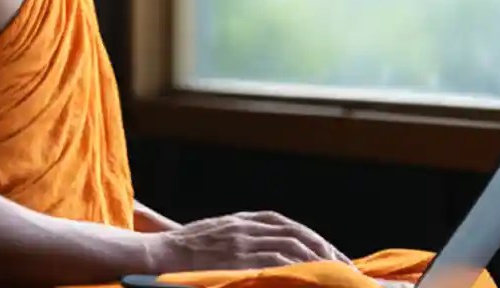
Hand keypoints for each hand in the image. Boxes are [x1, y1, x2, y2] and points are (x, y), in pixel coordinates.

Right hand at [145, 210, 354, 272]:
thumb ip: (237, 240)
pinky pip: (277, 262)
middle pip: (295, 234)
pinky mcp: (237, 259)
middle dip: (324, 249)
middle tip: (345, 268)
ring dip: (319, 260)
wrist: (154, 255)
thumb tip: (262, 255)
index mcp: (239, 220)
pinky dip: (299, 269)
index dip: (312, 237)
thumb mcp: (212, 236)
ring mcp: (241, 243)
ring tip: (337, 276)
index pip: (285, 224)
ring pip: (292, 246)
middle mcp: (244, 227)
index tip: (330, 253)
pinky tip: (313, 278)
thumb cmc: (179, 252)